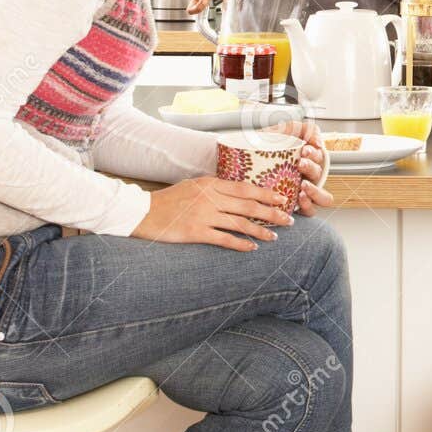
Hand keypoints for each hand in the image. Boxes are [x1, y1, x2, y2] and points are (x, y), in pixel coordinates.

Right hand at [131, 174, 295, 250]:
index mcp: (211, 183)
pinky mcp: (196, 232)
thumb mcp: (193, 186)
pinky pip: (224, 239)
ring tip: (274, 237)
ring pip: (240, 223)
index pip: (246, 188)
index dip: (267, 194)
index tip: (283, 198)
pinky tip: (252, 248)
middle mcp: (210, 198)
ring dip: (260, 231)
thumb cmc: (169, 199)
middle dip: (272, 213)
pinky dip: (240, 244)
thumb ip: (215, 188)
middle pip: (249, 205)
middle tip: (289, 219)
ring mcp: (204, 215)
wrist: (142, 212)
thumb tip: (238, 193)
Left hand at [269, 119, 333, 214]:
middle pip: (319, 173)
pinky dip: (308, 204)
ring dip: (315, 190)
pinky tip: (300, 197)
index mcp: (308, 159)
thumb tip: (318, 141)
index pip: (320, 156)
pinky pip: (311, 210)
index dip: (315, 153)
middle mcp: (309, 177)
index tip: (305, 150)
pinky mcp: (299, 207)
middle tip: (300, 163)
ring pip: (324, 197)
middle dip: (311, 167)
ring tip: (303, 184)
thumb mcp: (286, 130)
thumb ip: (305, 129)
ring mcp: (306, 193)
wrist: (246, 163)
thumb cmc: (268, 146)